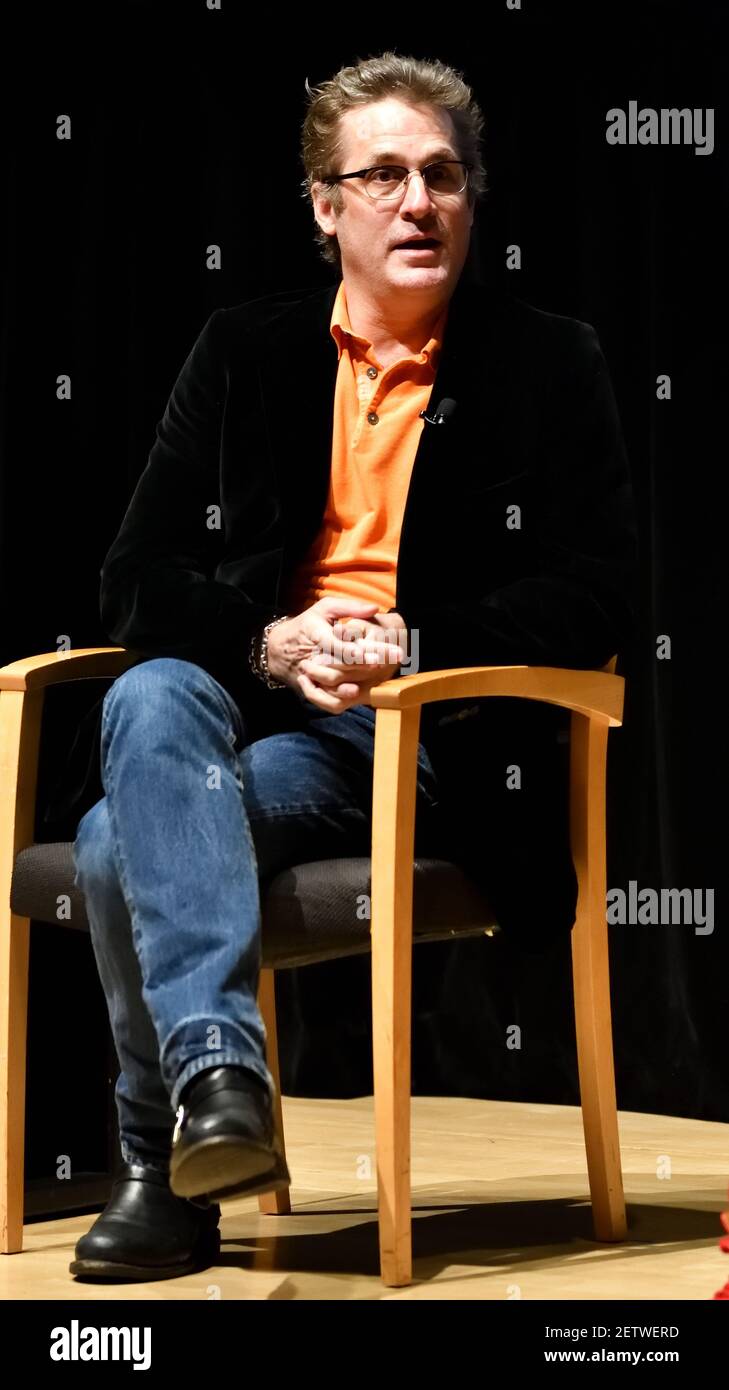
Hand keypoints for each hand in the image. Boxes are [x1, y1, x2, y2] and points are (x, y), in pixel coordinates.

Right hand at [266, 597, 407, 712]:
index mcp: (315, 633)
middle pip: (339, 664)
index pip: (335, 644)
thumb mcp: (325, 608)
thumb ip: (350, 607)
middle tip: (386, 661)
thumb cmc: (308, 624)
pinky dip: (338, 697)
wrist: (280, 648)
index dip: (354, 651)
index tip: (374, 654)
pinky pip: (323, 697)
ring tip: (373, 677)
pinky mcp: (311, 686)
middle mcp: (312, 655)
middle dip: (364, 664)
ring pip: (331, 682)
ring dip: (353, 680)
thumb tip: (374, 608)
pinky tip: (355, 693)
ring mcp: (311, 673)